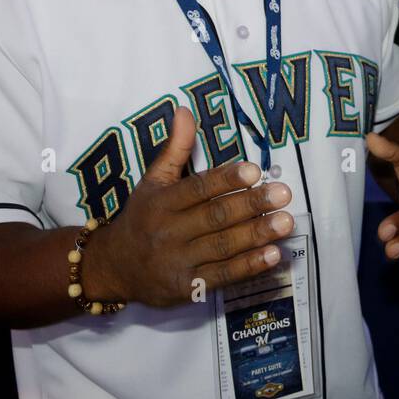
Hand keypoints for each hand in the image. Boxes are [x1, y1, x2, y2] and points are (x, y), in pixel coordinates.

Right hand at [87, 106, 294, 306]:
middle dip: (251, 205)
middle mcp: (168, 231)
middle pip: (215, 217)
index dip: (225, 179)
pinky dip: (248, 267)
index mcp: (162, 202)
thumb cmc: (142, 217)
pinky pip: (221, 276)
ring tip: (285, 222)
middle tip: (283, 194)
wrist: (113, 267)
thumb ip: (175, 148)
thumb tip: (185, 110)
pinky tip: (272, 255)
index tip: (254, 170)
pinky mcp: (187, 288)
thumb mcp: (153, 181)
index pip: (198, 189)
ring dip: (256, 235)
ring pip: (222, 247)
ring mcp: (177, 262)